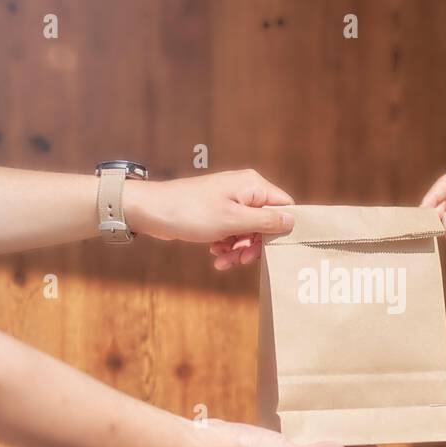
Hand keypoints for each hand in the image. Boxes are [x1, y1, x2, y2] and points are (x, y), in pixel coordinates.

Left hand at [123, 169, 293, 265]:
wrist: (152, 211)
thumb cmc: (191, 212)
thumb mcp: (233, 220)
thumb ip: (266, 221)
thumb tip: (293, 220)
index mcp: (253, 186)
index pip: (284, 207)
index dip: (282, 230)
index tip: (271, 250)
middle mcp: (245, 190)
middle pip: (266, 223)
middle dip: (254, 245)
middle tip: (241, 260)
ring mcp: (231, 201)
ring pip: (248, 231)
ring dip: (239, 249)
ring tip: (223, 260)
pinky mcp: (218, 212)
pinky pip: (233, 232)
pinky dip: (227, 245)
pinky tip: (216, 254)